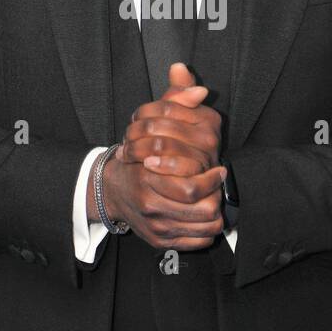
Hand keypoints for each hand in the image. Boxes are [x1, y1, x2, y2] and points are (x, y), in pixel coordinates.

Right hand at [98, 63, 225, 249]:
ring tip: (213, 198)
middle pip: (204, 211)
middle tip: (217, 185)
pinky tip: (202, 215)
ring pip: (204, 228)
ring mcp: (155, 226)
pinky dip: (206, 231)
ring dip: (215, 214)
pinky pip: (197, 242)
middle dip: (217, 197)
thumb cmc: (137, 153)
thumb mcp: (152, 121)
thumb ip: (176, 99)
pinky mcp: (160, 241)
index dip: (213, 179)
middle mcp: (150, 205)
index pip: (193, 188)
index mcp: (149, 177)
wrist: (113, 188)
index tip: (218, 169)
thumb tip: (201, 88)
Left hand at [119, 61, 222, 173]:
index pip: (166, 106)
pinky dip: (157, 166)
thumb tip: (178, 66)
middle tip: (124, 142)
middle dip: (136, 133)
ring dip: (138, 150)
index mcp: (207, 117)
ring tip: (128, 154)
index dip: (143, 112)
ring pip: (162, 144)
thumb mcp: (179, 119)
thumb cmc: (180, 147)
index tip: (132, 121)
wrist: (186, 185)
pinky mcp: (200, 179)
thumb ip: (179, 94)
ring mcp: (207, 158)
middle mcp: (211, 136)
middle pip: (160, 125)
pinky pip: (175, 167)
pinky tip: (146, 166)